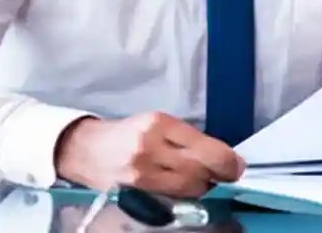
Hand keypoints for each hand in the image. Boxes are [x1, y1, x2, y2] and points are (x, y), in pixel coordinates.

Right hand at [53, 112, 244, 197]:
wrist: (84, 149)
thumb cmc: (126, 133)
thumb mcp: (156, 124)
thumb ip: (187, 138)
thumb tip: (222, 156)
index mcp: (159, 124)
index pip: (204, 147)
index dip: (227, 160)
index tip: (238, 165)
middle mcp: (149, 148)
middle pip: (199, 170)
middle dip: (220, 175)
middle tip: (227, 174)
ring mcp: (141, 174)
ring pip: (188, 188)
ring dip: (203, 186)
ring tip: (203, 179)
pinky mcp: (134, 192)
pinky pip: (171, 198)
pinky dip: (184, 195)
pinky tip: (184, 188)